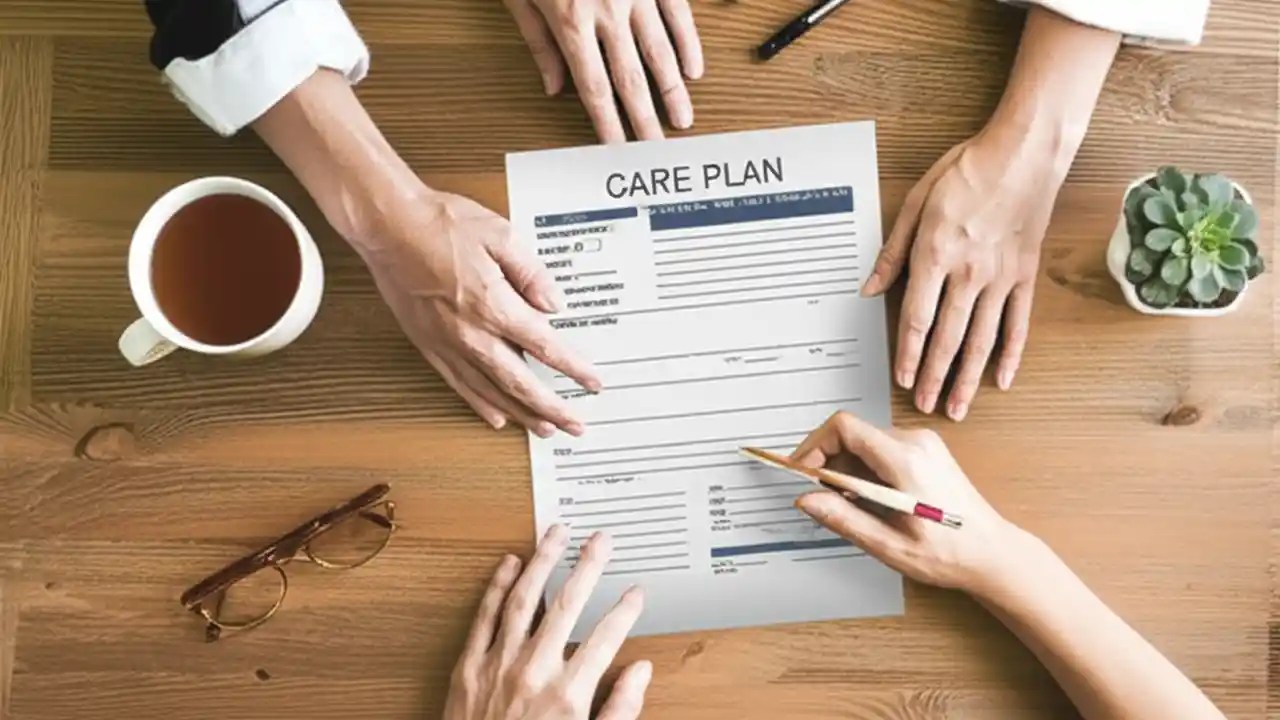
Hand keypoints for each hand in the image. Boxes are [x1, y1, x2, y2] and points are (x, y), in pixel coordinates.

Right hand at [360, 189, 600, 436]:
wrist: (388, 226)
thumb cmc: (440, 224)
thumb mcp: (501, 235)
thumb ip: (532, 273)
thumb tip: (553, 303)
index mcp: (494, 305)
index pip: (545, 347)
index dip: (572, 369)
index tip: (592, 382)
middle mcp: (471, 333)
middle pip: (521, 383)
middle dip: (552, 408)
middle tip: (574, 425)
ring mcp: (447, 344)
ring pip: (491, 392)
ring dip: (521, 415)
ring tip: (544, 429)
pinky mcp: (428, 345)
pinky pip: (459, 385)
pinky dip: (480, 405)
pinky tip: (496, 416)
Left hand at [444, 527, 649, 719]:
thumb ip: (618, 711)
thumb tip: (639, 673)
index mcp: (567, 696)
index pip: (605, 638)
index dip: (625, 611)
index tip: (635, 593)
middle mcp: (533, 673)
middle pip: (568, 605)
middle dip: (588, 567)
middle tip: (601, 540)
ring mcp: (497, 667)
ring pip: (524, 600)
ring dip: (543, 563)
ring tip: (556, 535)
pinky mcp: (466, 670)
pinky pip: (484, 618)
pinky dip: (496, 587)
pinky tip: (508, 564)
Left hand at [503, 0, 703, 141]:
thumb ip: (538, 43)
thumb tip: (553, 89)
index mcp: (569, 21)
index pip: (594, 88)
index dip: (607, 123)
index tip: (616, 149)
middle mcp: (607, 12)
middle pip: (631, 79)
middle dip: (645, 120)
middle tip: (657, 149)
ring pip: (660, 52)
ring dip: (673, 91)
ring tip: (682, 120)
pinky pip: (677, 15)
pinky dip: (688, 44)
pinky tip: (693, 70)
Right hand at [791, 412, 1029, 598]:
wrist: (991, 552)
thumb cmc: (952, 552)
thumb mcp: (889, 545)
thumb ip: (844, 519)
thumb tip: (808, 500)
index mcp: (907, 461)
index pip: (845, 427)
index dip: (815, 446)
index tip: (803, 471)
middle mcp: (916, 443)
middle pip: (851, 434)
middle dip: (828, 463)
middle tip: (820, 496)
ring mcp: (922, 444)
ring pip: (863, 443)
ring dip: (846, 470)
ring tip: (850, 506)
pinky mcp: (923, 451)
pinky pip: (879, 449)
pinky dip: (864, 470)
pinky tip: (869, 500)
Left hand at [863, 122, 1066, 420]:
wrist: (1025, 153)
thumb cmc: (968, 170)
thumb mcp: (916, 201)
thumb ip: (893, 251)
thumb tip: (869, 287)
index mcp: (936, 254)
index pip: (916, 318)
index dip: (907, 354)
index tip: (902, 379)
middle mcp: (969, 272)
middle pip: (947, 337)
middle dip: (933, 377)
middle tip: (925, 405)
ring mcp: (1002, 278)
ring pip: (982, 339)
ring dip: (968, 378)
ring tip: (956, 406)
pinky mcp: (1026, 275)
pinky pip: (1018, 324)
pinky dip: (1011, 355)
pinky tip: (1003, 380)